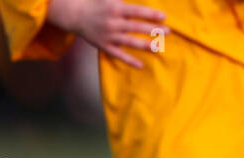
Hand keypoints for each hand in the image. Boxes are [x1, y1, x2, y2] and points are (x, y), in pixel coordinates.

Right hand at [46, 0, 166, 67]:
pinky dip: (129, 60)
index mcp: (116, 8)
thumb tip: (140, 0)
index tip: (163, 17)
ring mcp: (109, 36)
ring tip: (158, 47)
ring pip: (130, 42)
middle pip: (136, 27)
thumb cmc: (96, 3)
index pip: (137, 11)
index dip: (151, 14)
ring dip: (145, 45)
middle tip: (167, 32)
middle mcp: (113, 22)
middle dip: (153, 29)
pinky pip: (118, 55)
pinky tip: (140, 65)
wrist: (76, 15)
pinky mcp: (104, 46)